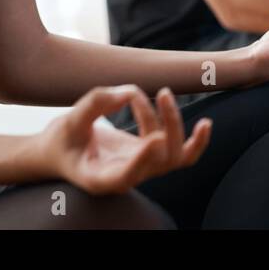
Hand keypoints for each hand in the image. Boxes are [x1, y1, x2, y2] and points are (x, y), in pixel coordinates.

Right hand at [35, 85, 211, 195]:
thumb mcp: (69, 121)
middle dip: (168, 126)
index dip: (143, 159)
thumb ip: (94, 104)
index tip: (155, 138)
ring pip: (174, 156)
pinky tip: (205, 124)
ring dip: (174, 122)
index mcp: (101, 178)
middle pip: (160, 161)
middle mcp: (126, 178)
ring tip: (162, 92)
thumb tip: (128, 92)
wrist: (63, 150)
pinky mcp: (151, 157)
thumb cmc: (63, 140)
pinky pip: (181, 154)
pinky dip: (195, 141)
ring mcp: (142, 169)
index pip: (127, 176)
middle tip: (162, 92)